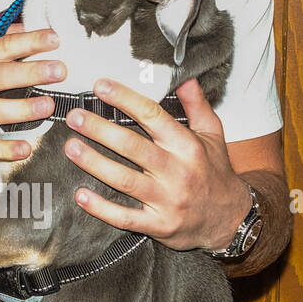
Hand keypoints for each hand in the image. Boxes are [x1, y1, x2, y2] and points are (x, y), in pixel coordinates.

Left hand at [63, 76, 252, 249]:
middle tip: (75, 116)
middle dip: (100, 130)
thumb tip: (183, 75)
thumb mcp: (212, 134)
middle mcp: (177, 171)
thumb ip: (196, 104)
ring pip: (125, 180)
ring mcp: (167, 200)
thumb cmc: (216, 173)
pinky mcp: (159, 225)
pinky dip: (101, 208)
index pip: (152, 116)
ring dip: (95, 164)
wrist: (231, 220)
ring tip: (71, 148)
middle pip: (133, 147)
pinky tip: (80, 195)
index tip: (101, 87)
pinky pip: (125, 218)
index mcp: (187, 145)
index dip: (125, 99)